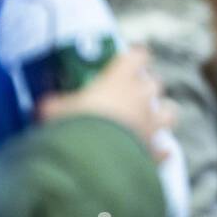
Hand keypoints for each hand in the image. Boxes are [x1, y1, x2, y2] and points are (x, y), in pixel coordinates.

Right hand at [37, 48, 173, 159]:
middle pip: (155, 84)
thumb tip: (47, 107)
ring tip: (152, 119)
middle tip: (135, 92)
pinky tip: (157, 154)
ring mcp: (151, 126)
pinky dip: (161, 151)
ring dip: (162, 114)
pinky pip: (163, 150)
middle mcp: (140, 99)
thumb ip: (55, 106)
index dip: (136, 57)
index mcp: (119, 81)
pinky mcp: (154, 151)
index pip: (136, 57)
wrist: (93, 160)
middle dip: (147, 86)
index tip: (134, 57)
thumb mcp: (54, 111)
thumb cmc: (74, 126)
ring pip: (169, 112)